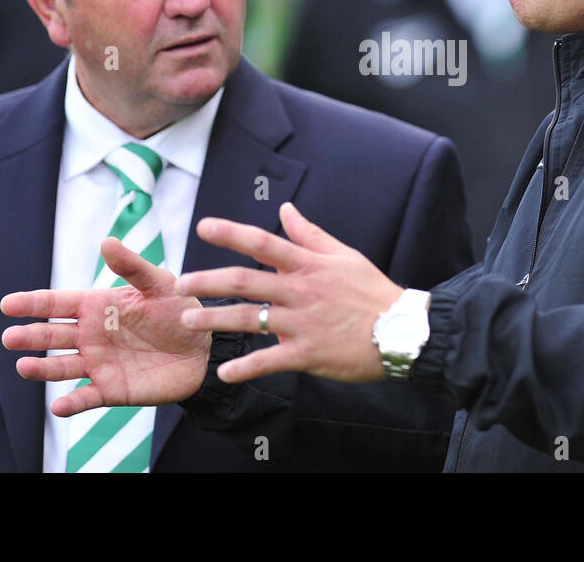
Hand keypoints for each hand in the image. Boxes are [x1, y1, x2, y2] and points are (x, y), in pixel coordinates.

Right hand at [0, 237, 210, 415]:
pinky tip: (57, 406)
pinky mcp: (111, 390)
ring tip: (24, 366)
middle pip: (52, 336)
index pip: (57, 303)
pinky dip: (71, 403)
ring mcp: (98, 364)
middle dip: (30, 336)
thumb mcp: (159, 284)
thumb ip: (132, 266)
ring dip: (42, 368)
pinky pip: (86, 397)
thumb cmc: (180, 310)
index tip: (8, 304)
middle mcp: (91, 336)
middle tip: (9, 337)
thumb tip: (106, 241)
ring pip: (62, 366)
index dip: (32, 303)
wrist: (204, 349)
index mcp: (97, 306)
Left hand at [177, 202, 404, 383]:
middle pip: (245, 281)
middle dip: (209, 280)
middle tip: (181, 283)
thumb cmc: (372, 292)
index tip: (202, 226)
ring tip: (189, 320)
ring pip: (249, 320)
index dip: (231, 233)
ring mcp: (302, 323)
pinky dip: (245, 368)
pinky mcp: (307, 354)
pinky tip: (224, 373)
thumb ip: (310, 234)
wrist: (402, 332)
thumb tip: (285, 209)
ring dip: (215, 319)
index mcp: (309, 265)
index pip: (263, 243)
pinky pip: (269, 361)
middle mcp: (301, 291)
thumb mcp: (344, 256)